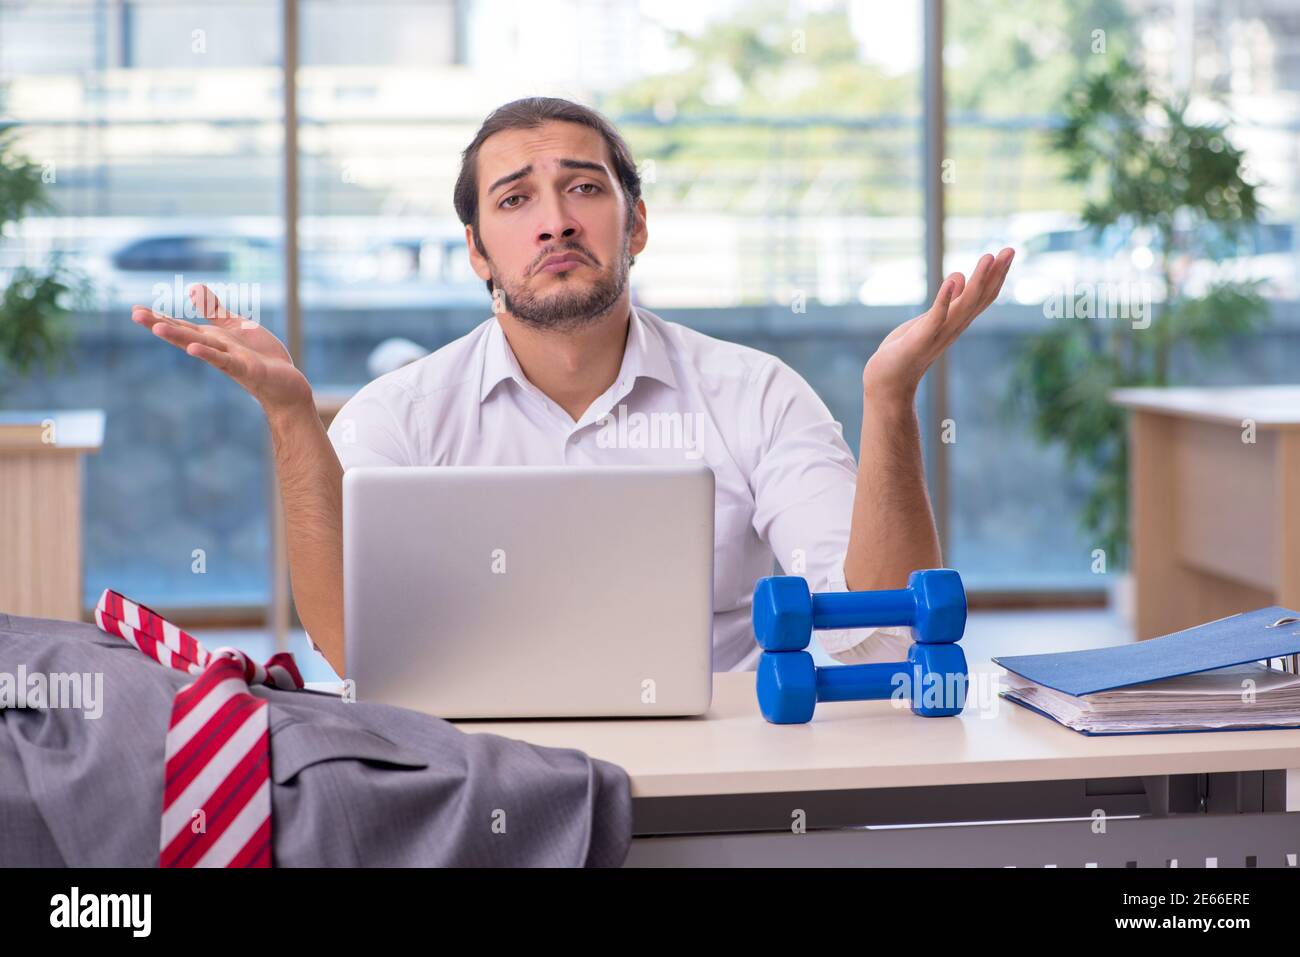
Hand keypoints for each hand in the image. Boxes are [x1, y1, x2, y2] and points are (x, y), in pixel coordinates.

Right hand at [130, 285, 312, 414]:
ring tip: (157, 328)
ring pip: (200, 346)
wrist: (286, 384)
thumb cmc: (260, 357)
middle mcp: (215, 349)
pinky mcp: (246, 368)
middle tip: (134, 314)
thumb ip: (214, 310)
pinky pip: (226, 360)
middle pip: (184, 334)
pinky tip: (193, 348)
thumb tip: (192, 288)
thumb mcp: (236, 327)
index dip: (160, 318)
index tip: (134, 310)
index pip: (181, 326)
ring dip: (179, 337)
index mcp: (212, 338)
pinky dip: (209, 354)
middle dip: (160, 325)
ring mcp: (229, 359)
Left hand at [862, 248, 1014, 403]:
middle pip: (980, 299)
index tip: (1009, 251)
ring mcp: (938, 334)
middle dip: (995, 274)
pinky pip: (935, 318)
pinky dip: (944, 300)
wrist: (889, 380)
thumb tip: (959, 274)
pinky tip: (951, 280)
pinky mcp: (919, 339)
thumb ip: (947, 300)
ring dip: (977, 281)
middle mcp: (953, 327)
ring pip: (964, 305)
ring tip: (988, 257)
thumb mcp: (930, 319)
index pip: (982, 296)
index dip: (996, 275)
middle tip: (1010, 249)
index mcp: (956, 321)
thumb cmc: (909, 348)